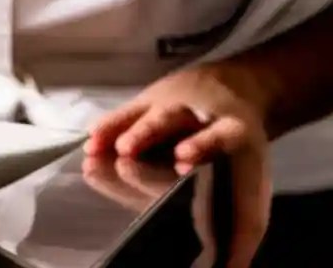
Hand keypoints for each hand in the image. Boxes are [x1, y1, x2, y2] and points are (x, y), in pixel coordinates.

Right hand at [85, 63, 272, 267]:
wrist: (233, 93)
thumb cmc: (237, 155)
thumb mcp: (251, 183)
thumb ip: (241, 227)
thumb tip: (234, 266)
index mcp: (231, 134)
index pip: (216, 137)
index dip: (201, 145)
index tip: (182, 160)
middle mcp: (196, 113)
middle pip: (168, 122)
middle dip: (145, 138)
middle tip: (125, 158)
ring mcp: (168, 104)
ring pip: (142, 115)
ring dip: (120, 131)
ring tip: (97, 150)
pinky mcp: (146, 101)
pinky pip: (125, 113)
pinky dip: (107, 127)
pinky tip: (91, 142)